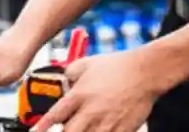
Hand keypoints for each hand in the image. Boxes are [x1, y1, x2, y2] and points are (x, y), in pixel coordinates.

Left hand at [33, 49, 160, 131]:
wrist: (146, 71)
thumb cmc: (117, 66)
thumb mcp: (86, 63)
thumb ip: (69, 73)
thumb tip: (60, 81)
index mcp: (80, 94)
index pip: (55, 115)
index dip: (42, 126)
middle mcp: (91, 111)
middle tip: (61, 130)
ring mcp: (107, 123)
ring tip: (79, 130)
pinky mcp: (122, 130)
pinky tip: (98, 131)